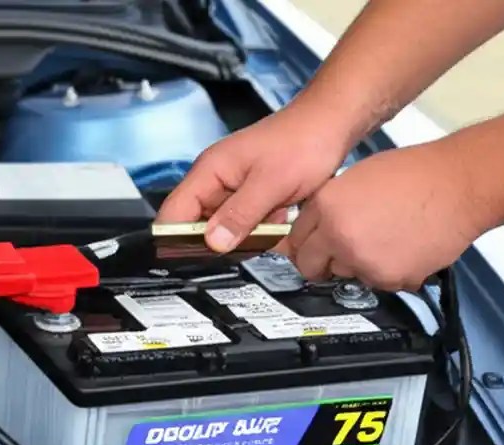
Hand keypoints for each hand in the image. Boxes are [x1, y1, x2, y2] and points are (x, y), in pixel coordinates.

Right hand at [157, 102, 354, 251]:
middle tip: (243, 244)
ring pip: (220, 227)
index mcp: (209, 171)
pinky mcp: (248, 195)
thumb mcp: (271, 182)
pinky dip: (255, 229)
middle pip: (194, 224)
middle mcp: (214, 180)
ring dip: (240, 235)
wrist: (330, 124)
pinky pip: (240, 223)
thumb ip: (240, 214)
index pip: (173, 213)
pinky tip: (276, 221)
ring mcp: (231, 188)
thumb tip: (213, 243)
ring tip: (268, 225)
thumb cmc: (303, 141)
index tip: (194, 260)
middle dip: (215, 242)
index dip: (176, 239)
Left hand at [272, 142, 484, 290]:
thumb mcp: (355, 178)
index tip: (309, 250)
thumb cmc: (414, 174)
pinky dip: (388, 272)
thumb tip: (313, 230)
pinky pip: (378, 283)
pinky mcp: (389, 278)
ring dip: (358, 266)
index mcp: (326, 206)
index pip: (294, 241)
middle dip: (322, 263)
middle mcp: (338, 236)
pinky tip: (404, 247)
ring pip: (346, 276)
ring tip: (385, 238)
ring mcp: (363, 261)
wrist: (459, 185)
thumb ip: (329, 207)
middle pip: (311, 267)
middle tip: (343, 252)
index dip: (304, 245)